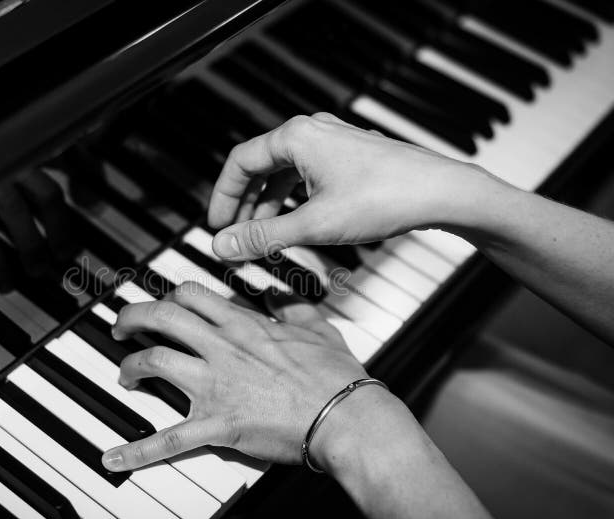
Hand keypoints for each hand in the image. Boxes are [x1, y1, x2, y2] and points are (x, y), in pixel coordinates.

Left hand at [100, 281, 381, 471]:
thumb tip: (280, 295)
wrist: (347, 416)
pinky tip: (114, 458)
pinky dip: (136, 450)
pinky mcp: (218, 424)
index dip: (170, 296)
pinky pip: (169, 438)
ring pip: (155, 360)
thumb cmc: (338, 379)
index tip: (164, 305)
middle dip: (133, 317)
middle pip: (162, 316)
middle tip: (122, 327)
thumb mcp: (320, 330)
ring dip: (130, 365)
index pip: (193, 296)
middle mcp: (224, 348)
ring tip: (125, 374)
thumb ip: (294, 309)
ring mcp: (217, 384)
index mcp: (246, 326)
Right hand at [207, 113, 504, 259]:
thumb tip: (223, 245)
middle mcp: (312, 133)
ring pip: (285, 172)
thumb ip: (262, 236)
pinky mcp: (350, 157)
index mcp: (296, 137)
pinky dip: (294, 200)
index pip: (239, 163)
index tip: (216, 227)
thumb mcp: (313, 224)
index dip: (222, 198)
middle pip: (260, 166)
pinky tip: (295, 223)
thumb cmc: (385, 198)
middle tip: (235, 236)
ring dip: (269, 204)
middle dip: (245, 204)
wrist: (441, 193)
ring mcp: (333, 143)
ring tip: (262, 236)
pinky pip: (307, 176)